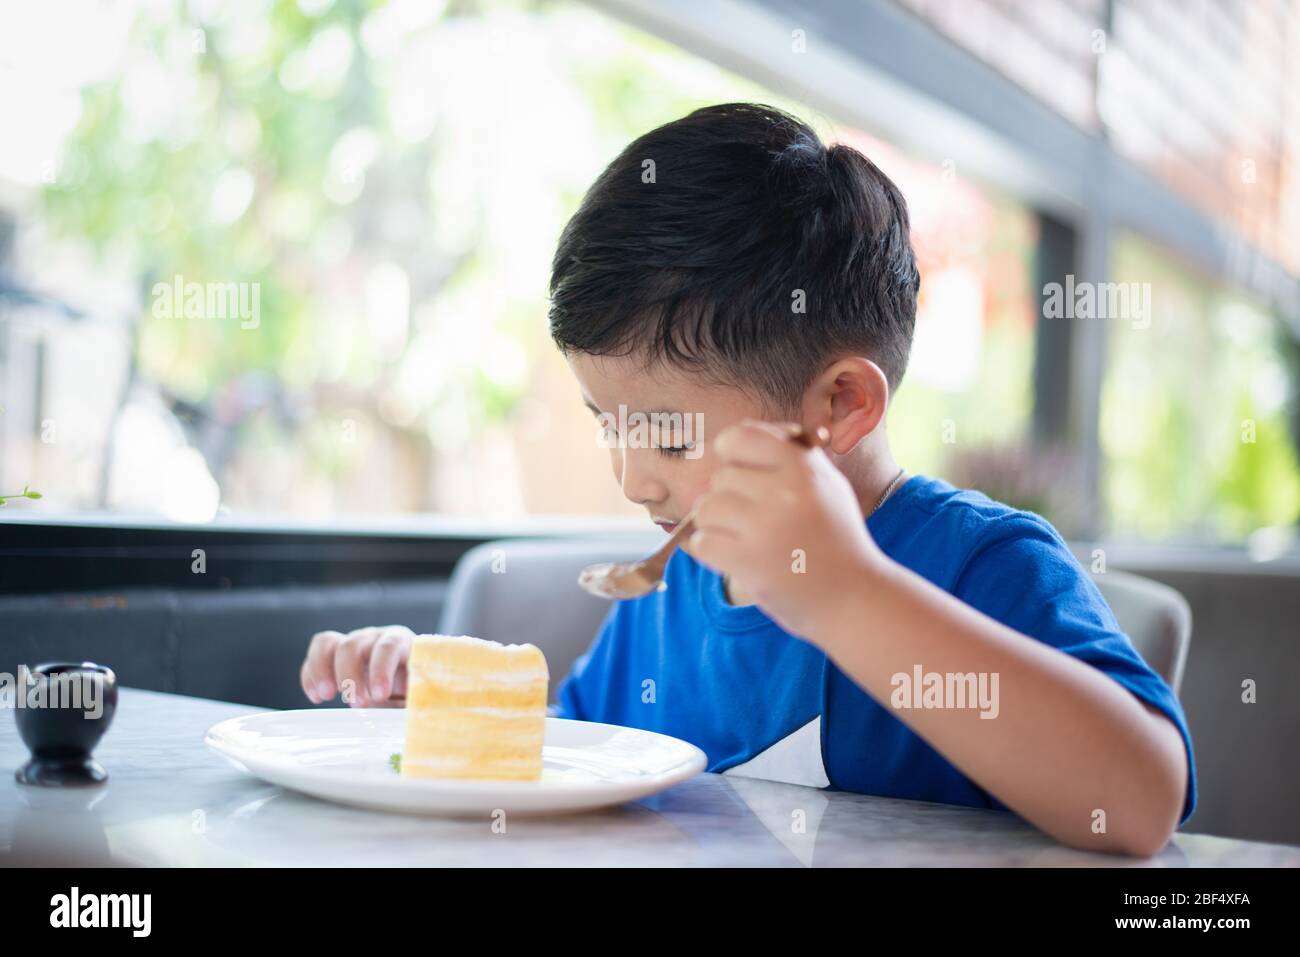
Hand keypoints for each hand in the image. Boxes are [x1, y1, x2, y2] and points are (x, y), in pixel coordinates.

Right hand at [300, 625, 414, 706]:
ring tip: (326, 696)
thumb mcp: (420, 699)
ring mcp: (354, 643)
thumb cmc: (416, 695)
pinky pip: (317, 654)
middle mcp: (376, 638)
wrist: (406, 691)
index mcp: (404, 644)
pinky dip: (311, 674)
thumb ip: (412, 702)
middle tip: (356, 704)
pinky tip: (316, 697)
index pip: (389, 646)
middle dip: (351, 675)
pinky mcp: (335, 654)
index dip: (381, 669)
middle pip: (354, 644)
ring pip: (330, 643)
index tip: (379, 695)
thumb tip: (399, 712)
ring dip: (323, 669)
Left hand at [680, 419, 882, 641]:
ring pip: (705, 509)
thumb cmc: (837, 538)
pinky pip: (701, 541)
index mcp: (802, 466)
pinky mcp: (748, 561)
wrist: (854, 597)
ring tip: (744, 539)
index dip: (731, 454)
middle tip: (755, 520)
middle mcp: (783, 491)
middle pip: (720, 478)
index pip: (738, 437)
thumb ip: (789, 454)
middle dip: (729, 498)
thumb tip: (742, 434)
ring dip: (716, 525)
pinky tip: (735, 557)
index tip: (740, 472)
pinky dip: (711, 551)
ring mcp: (764, 526)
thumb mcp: (827, 484)